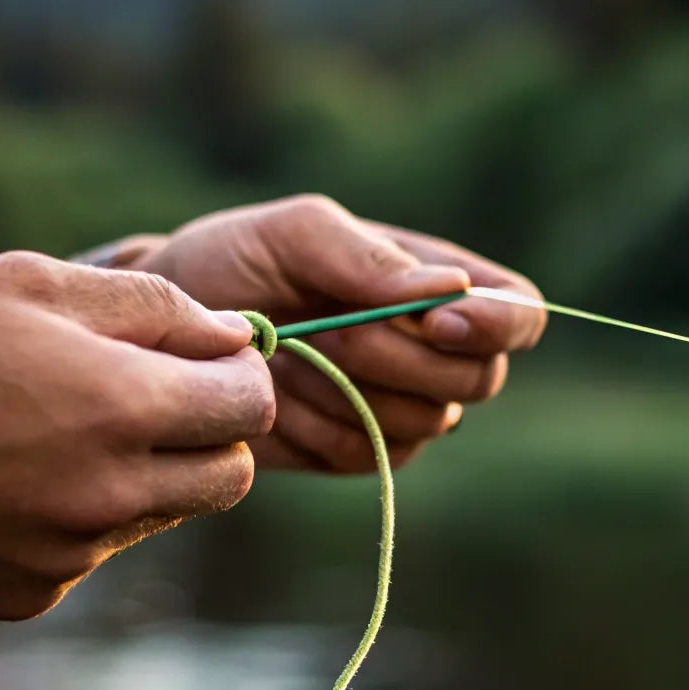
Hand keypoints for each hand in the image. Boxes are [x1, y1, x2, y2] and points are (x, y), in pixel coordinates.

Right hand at [0, 252, 274, 620]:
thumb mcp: (27, 280)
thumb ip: (152, 304)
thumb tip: (235, 335)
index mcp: (120, 408)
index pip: (251, 406)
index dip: (240, 373)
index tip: (205, 356)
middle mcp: (108, 496)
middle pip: (231, 476)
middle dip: (210, 432)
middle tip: (149, 394)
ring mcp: (69, 556)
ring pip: (162, 515)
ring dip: (142, 473)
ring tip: (55, 427)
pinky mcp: (28, 595)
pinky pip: (92, 553)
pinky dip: (76, 516)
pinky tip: (6, 476)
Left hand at [131, 195, 546, 471]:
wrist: (168, 329)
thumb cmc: (235, 260)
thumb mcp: (293, 234)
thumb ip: (366, 258)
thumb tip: (450, 291)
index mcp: (437, 284)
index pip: (520, 312)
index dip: (500, 326)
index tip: (439, 321)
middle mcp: (434, 351)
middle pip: (480, 380)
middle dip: (402, 359)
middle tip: (328, 330)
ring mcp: (400, 407)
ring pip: (423, 424)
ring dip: (350, 389)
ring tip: (292, 351)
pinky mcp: (356, 451)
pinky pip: (363, 455)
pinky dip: (315, 425)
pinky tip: (278, 392)